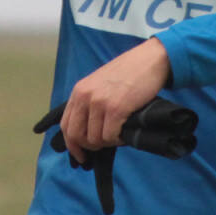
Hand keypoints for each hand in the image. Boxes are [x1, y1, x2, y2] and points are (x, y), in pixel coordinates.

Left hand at [57, 39, 170, 165]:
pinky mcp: (116, 109)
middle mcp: (85, 96)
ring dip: (107, 142)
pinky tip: (125, 132)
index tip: (80, 154)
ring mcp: (100, 103)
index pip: (66, 125)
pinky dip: (118, 140)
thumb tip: (87, 130)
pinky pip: (110, 136)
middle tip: (102, 147)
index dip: (72, 144)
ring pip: (95, 139)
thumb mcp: (99, 83)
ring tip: (118, 134)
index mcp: (79, 91)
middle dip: (88, 147)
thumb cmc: (128, 72)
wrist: (149, 60)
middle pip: (76, 135)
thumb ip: (89, 102)